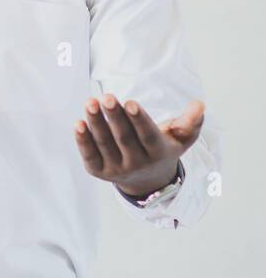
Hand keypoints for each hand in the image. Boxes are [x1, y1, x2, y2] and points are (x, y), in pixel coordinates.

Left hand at [73, 95, 203, 197]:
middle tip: (107, 97)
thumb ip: (190, 123)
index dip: (138, 120)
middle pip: (124, 138)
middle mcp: (137, 164)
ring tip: (90, 102)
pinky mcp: (98, 171)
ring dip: (96, 123)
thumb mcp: (180, 139)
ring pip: (104, 144)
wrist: (147, 181)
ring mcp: (117, 169)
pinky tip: (78, 123)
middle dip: (115, 117)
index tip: (130, 102)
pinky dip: (82, 140)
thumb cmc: (162, 149)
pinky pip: (89, 155)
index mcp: (158, 153)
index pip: (147, 136)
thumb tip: (199, 104)